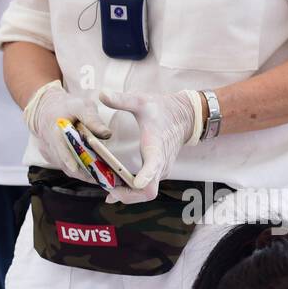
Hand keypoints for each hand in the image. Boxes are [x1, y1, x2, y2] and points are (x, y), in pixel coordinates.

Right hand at [24, 79, 113, 181]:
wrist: (48, 111)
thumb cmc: (67, 107)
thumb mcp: (81, 106)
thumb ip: (92, 119)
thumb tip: (107, 134)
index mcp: (55, 132)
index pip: (61, 148)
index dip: (68, 159)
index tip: (78, 169)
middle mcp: (52, 148)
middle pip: (67, 165)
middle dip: (84, 174)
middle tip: (102, 180)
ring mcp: (53, 156)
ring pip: (69, 170)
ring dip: (85, 176)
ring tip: (104, 180)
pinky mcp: (57, 160)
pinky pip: (70, 170)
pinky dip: (83, 174)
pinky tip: (97, 176)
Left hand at [97, 89, 197, 203]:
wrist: (185, 116)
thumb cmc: (162, 109)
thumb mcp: (142, 101)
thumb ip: (122, 99)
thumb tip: (101, 93)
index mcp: (156, 147)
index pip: (154, 166)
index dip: (146, 176)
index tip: (136, 182)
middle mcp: (161, 165)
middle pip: (147, 192)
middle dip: (128, 195)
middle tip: (108, 191)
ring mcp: (160, 172)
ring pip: (145, 194)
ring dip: (127, 195)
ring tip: (107, 189)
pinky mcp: (158, 174)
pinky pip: (144, 191)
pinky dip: (130, 192)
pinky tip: (114, 188)